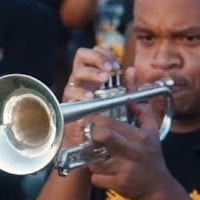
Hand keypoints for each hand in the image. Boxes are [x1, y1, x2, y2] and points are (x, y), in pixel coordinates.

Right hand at [59, 46, 120, 163]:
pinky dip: (81, 94)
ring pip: (76, 73)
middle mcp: (81, 80)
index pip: (93, 53)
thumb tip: (132, 70)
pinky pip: (70, 94)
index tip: (116, 63)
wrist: (90, 146)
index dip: (103, 52)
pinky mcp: (67, 104)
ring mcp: (73, 91)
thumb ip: (127, 87)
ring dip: (92, 73)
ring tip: (104, 79)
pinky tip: (91, 97)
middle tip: (111, 69)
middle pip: (81, 56)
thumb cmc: (104, 122)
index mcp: (92, 76)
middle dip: (97, 58)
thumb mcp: (120, 102)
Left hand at [84, 67, 171, 199]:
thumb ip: (139, 101)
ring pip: (95, 159)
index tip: (86, 119)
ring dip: (92, 158)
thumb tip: (130, 72)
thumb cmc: (151, 154)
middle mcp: (135, 151)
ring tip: (98, 156)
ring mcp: (127, 169)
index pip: (111, 123)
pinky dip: (97, 176)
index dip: (94, 120)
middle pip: (103, 136)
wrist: (158, 188)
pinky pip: (96, 178)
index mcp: (141, 135)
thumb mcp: (150, 127)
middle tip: (85, 134)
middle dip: (90, 134)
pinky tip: (105, 174)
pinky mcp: (120, 185)